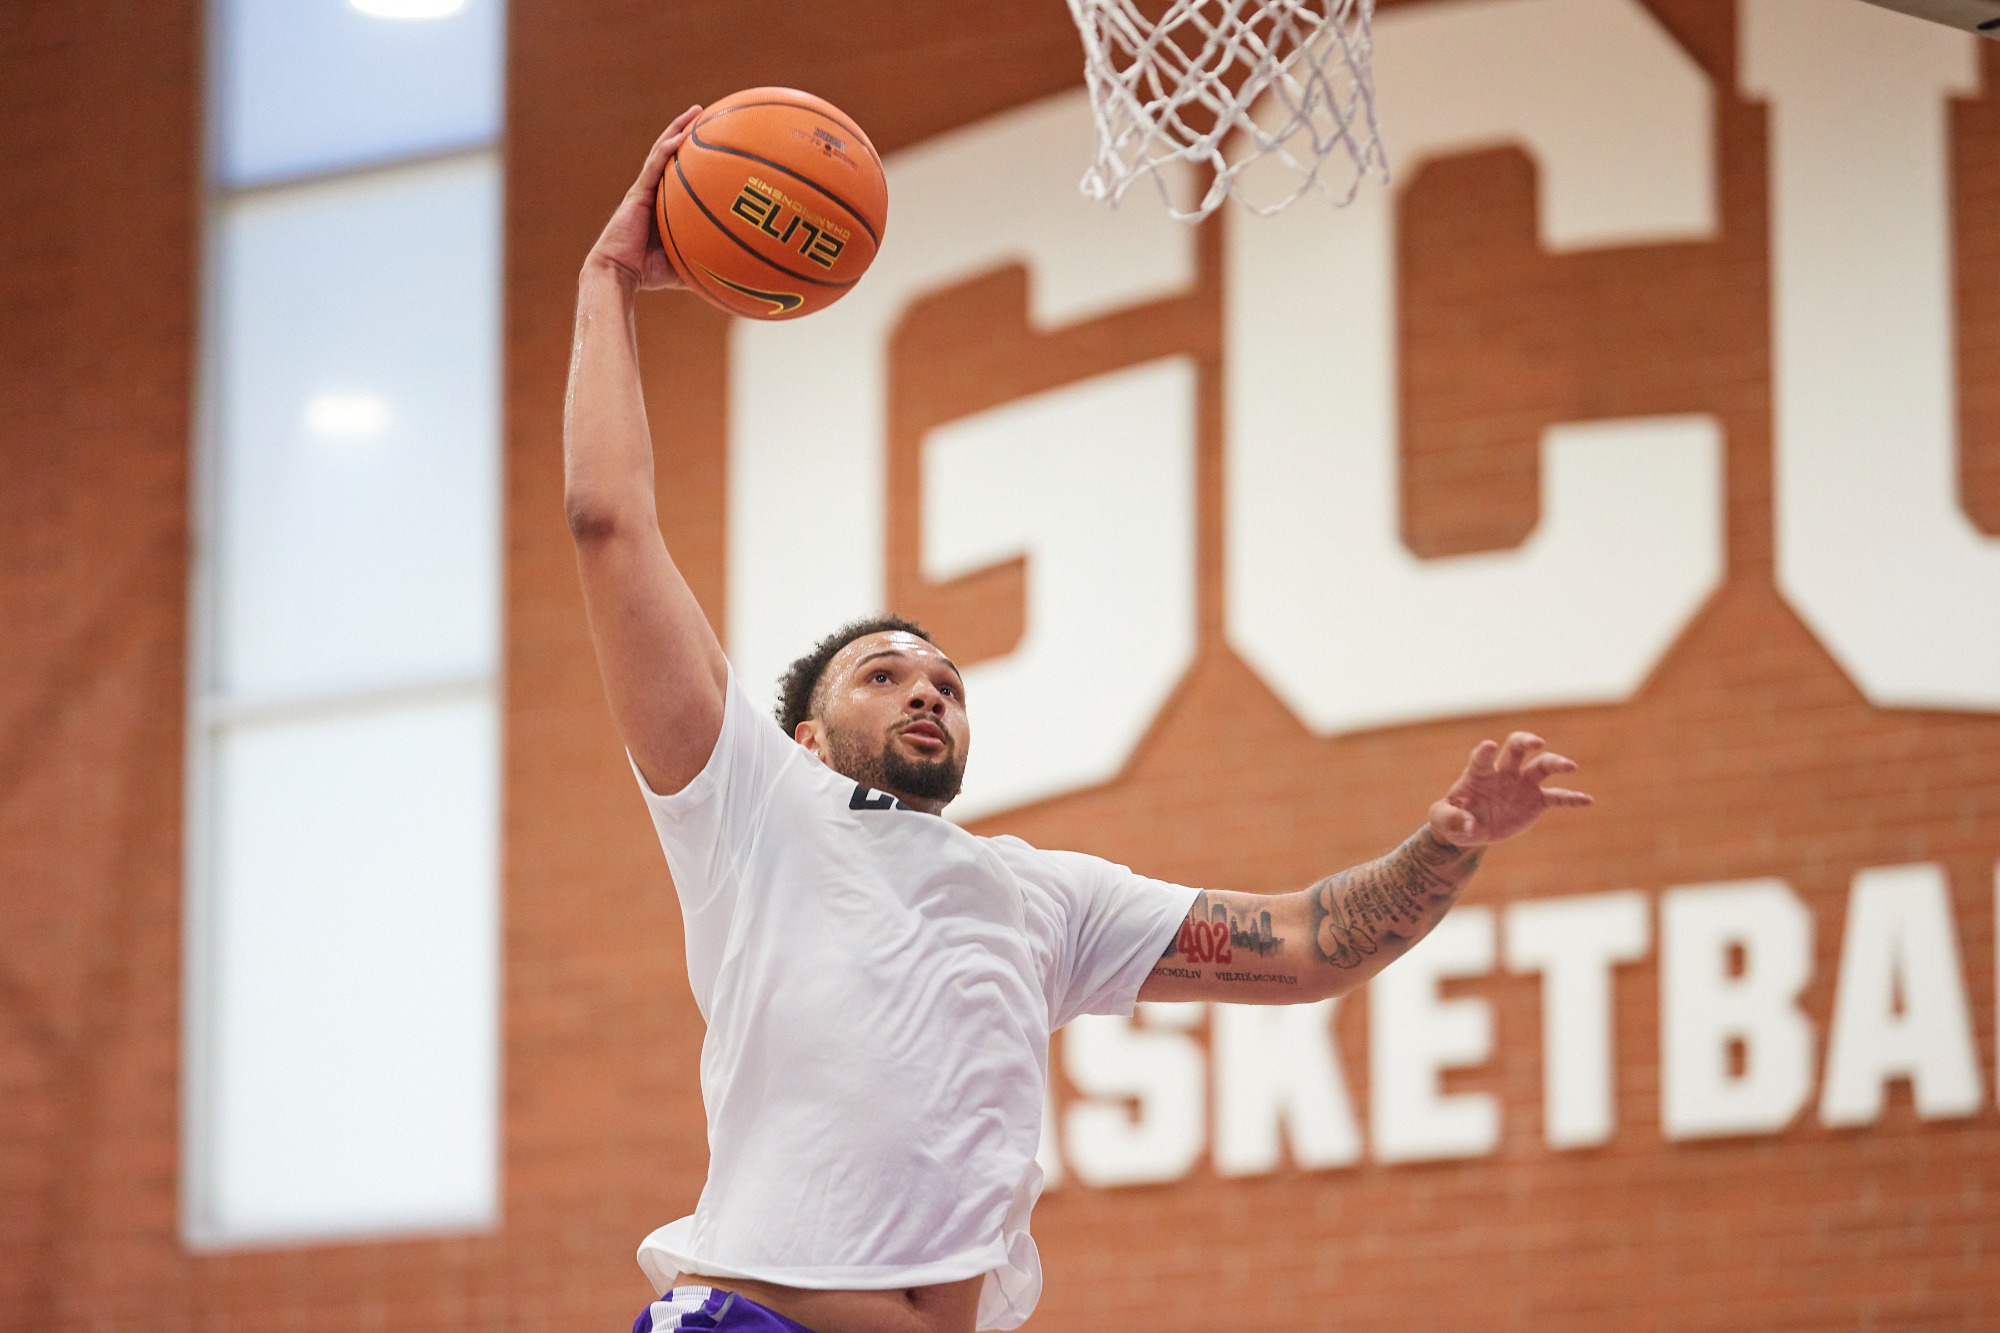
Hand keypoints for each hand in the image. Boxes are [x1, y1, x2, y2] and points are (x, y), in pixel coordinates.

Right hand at [585, 106, 702, 290]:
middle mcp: (653, 191)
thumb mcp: (683, 264)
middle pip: (672, 153)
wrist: (618, 273)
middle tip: (706, 115)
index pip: (679, 172)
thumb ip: (704, 259)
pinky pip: (653, 167)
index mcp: (662, 203)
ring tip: (696, 111)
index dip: (694, 155)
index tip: (714, 141)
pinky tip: (681, 136)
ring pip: (662, 152)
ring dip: (678, 129)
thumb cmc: (647, 273)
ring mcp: (644, 189)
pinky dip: (666, 149)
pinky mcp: (637, 193)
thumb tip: (737, 270)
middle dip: (687, 132)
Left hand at [1427, 732, 1591, 847]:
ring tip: (1570, 767)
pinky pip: (1557, 796)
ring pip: (1541, 766)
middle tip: (1537, 742)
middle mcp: (1503, 773)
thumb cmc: (1452, 818)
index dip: (1484, 752)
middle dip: (1525, 742)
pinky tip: (1587, 800)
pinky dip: (1571, 798)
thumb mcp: (1443, 821)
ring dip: (1556, 763)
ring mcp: (1522, 784)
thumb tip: (1468, 825)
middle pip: (1516, 749)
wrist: (1470, 828)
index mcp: (1478, 774)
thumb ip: (1451, 819)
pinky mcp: (1536, 800)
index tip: (1489, 746)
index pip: (1482, 758)